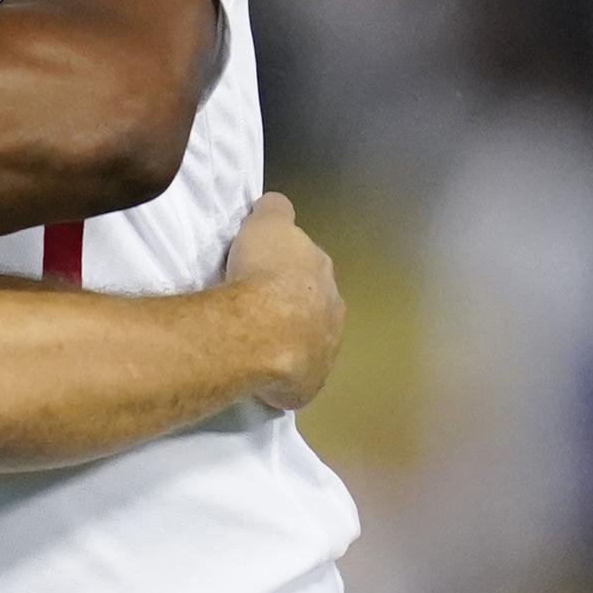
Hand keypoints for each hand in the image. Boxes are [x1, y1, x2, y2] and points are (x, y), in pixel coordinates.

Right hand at [223, 192, 343, 413]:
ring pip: (309, 345)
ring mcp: (325, 354)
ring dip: (289, 343)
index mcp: (324, 275)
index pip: (310, 269)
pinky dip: (281, 377)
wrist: (264, 329)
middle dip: (295, 308)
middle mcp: (334, 313)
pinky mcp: (308, 386)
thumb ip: (274, 212)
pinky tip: (260, 372)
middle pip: (315, 308)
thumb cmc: (265, 272)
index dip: (288, 270)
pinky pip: (294, 380)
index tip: (267, 272)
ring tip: (259, 342)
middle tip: (261, 308)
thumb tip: (275, 206)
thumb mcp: (267, 224)